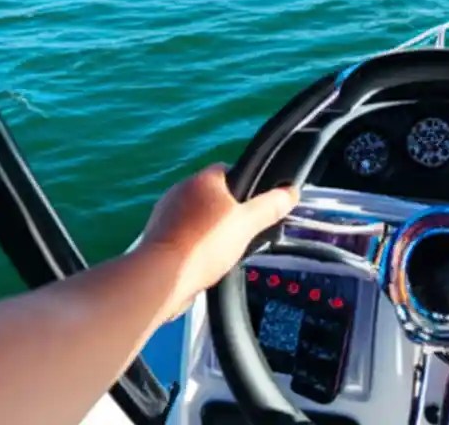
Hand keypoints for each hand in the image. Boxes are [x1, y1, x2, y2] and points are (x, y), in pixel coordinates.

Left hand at [140, 164, 298, 315]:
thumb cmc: (205, 244)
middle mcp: (180, 190)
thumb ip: (270, 207)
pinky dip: (195, 245)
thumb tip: (290, 191)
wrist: (161, 277)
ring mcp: (165, 213)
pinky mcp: (157, 236)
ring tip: (225, 251)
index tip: (255, 205)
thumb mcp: (248, 224)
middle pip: (212, 195)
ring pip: (197, 216)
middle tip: (244, 232)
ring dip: (210, 230)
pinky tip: (204, 261)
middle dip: (228, 212)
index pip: (228, 170)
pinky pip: (183, 234)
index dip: (245, 185)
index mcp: (202, 179)